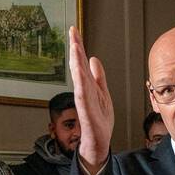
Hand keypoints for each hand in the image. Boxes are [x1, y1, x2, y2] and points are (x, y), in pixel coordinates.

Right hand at [67, 26, 113, 174]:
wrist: (98, 143)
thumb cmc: (99, 121)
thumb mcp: (103, 93)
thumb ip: (98, 77)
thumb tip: (94, 59)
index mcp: (88, 86)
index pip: (81, 62)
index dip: (78, 47)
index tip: (74, 31)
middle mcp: (84, 91)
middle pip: (78, 66)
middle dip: (75, 49)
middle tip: (72, 32)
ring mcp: (84, 101)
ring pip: (79, 78)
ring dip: (76, 62)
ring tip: (74, 47)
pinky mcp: (86, 112)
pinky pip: (82, 96)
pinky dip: (80, 84)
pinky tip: (79, 73)